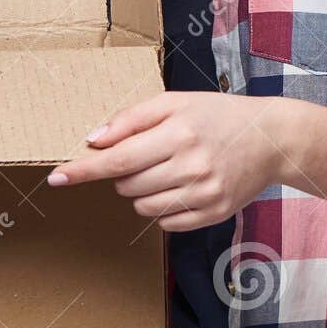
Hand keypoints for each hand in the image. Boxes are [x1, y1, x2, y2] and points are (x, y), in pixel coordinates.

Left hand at [45, 91, 291, 230]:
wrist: (270, 138)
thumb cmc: (215, 115)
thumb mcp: (174, 103)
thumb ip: (131, 119)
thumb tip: (93, 141)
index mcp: (179, 132)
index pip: (118, 158)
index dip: (84, 170)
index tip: (56, 179)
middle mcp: (192, 166)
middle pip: (127, 185)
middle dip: (122, 174)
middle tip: (146, 155)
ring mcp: (204, 194)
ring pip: (143, 208)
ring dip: (141, 192)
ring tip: (165, 169)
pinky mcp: (214, 214)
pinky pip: (166, 224)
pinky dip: (162, 208)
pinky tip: (180, 187)